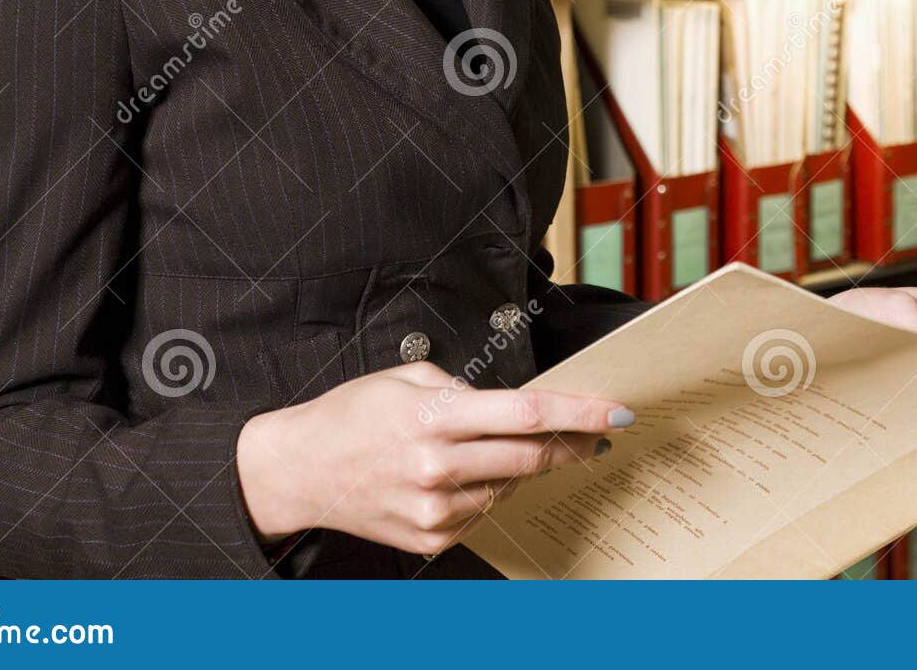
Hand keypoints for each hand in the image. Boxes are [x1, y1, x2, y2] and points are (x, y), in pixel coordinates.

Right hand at [236, 361, 633, 555]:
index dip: (580, 414)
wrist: (299, 470)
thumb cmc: (352, 414)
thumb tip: (509, 406)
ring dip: (522, 468)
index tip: (617, 413)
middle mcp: (440, 467)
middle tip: (598, 433)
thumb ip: (462, 389)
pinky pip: (482, 512)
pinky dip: (488, 491)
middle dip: (572, 445)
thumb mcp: (406, 378)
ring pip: (509, 488)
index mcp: (438, 417)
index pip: (528, 414)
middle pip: (531, 458)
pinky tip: (466, 474)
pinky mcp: (429, 538)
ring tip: (500, 447)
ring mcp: (435, 509)